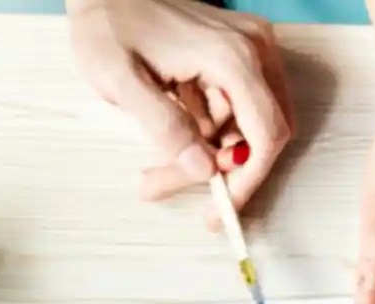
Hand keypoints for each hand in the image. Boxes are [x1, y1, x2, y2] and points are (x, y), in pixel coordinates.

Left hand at [67, 0, 294, 227]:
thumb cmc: (107, 23)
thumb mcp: (120, 79)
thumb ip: (163, 125)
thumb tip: (203, 169)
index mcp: (231, 56)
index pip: (267, 134)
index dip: (248, 179)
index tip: (221, 208)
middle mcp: (255, 50)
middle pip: (263, 134)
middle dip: (222, 171)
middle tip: (165, 185)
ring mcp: (252, 50)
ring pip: (251, 127)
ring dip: (210, 155)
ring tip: (156, 166)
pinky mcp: (243, 55)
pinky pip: (242, 110)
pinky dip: (211, 133)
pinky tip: (173, 131)